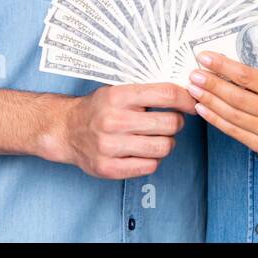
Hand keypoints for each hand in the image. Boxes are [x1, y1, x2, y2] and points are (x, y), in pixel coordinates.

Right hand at [40, 82, 197, 179]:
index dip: (186, 99)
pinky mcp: (108, 168)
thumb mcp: (118, 90)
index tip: (192, 103)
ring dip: (167, 142)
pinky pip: (149, 166)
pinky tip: (144, 151)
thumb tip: (186, 91)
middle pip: (170, 123)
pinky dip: (153, 159)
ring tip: (157, 137)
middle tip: (171, 121)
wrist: (65, 129)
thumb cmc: (98, 108)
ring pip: (164, 147)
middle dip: (177, 122)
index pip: (166, 94)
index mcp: (119, 96)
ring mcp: (110, 146)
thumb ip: (147, 91)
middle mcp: (114, 121)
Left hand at [188, 52, 257, 154]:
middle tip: (194, 75)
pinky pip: (233, 131)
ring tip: (194, 90)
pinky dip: (214, 119)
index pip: (247, 76)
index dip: (223, 66)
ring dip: (209, 101)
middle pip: (236, 97)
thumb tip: (215, 64)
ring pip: (232, 115)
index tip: (204, 58)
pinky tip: (202, 108)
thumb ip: (250, 75)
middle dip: (211, 85)